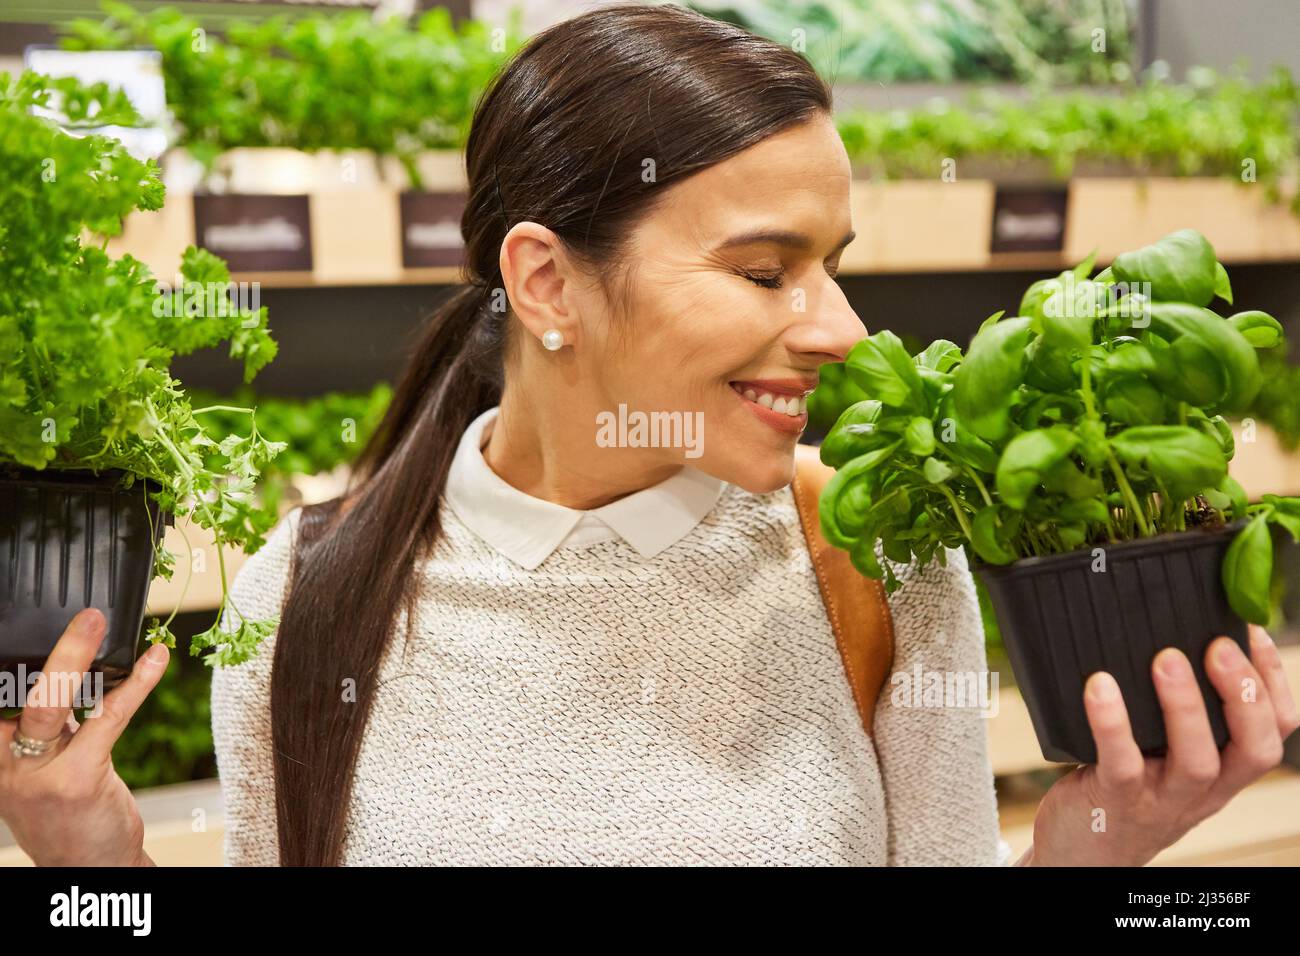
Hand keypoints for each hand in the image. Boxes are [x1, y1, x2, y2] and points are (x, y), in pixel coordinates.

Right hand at [0, 608, 168, 865]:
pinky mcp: (76, 778)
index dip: (5, 662)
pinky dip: (135, 684)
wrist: (87, 867)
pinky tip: (156, 660)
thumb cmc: (66, 810)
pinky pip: (106, 718)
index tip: (20, 621)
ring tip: (96, 621)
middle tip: (80, 613)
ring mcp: (36, 772)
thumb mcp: (40, 765)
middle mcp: (4, 761)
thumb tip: (74, 664)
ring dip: (77, 656)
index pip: (1, 693)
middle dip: (49, 650)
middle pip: (19, 693)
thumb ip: (48, 723)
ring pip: (53, 702)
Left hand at [1024, 625, 1299, 865]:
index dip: (1273, 683)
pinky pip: (1120, 763)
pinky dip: (1112, 723)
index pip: (1273, 732)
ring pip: (1196, 760)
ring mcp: (1161, 798)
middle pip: (1253, 749)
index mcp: (1223, 771)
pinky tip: (1099, 687)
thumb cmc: (1124, 789)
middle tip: (1218, 645)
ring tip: (1166, 658)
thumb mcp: (1166, 756)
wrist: (1083, 853)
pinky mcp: (1114, 801)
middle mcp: (1202, 789)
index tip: (1252, 633)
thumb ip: (1177, 715)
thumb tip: (1175, 636)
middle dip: (1244, 694)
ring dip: (1186, 706)